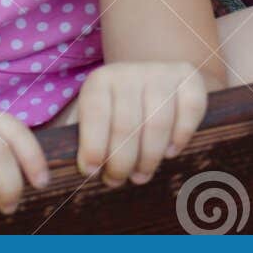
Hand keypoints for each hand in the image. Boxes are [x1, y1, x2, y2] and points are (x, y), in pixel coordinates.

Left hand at [75, 62, 207, 185]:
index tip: (90, 171)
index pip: (95, 113)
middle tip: (117, 181)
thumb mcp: (93, 116)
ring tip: (140, 175)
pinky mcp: (189, 79)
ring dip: (149, 157)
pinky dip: (181, 136)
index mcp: (100, 80)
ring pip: (158, 122)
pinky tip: (169, 152)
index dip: (93, 145)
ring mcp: (161, 74)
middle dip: (120, 161)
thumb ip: (79, 138)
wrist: (154, 78)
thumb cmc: (117, 110)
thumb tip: (63, 168)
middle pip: (127, 124)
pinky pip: (189, 109)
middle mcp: (130, 72)